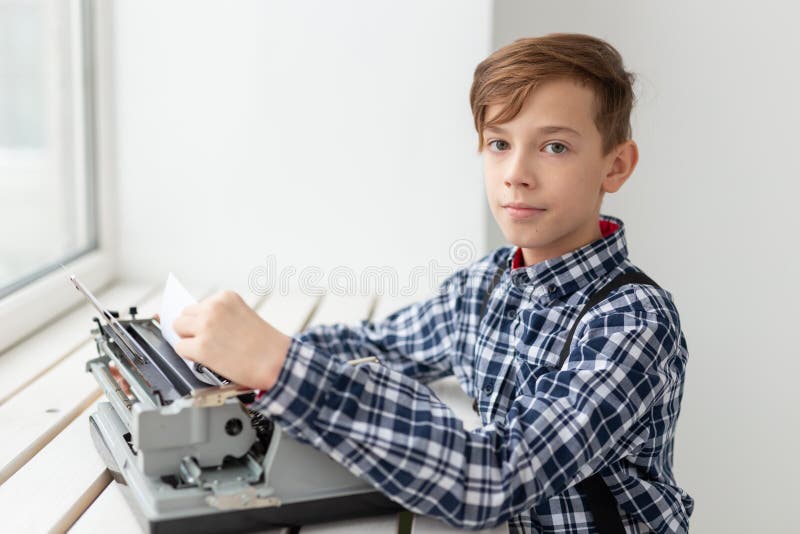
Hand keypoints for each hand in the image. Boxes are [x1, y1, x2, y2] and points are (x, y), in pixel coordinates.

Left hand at [172, 290, 291, 390]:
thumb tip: (193, 322)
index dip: (203, 321)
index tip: (213, 330)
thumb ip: (220, 315)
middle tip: (210, 342)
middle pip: (184, 315)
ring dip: (189, 340)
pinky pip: (180, 348)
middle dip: (193, 329)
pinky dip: (190, 356)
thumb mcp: (243, 316)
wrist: (277, 362)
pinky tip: (208, 359)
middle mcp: (213, 307)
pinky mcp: (200, 347)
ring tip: (209, 350)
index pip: (198, 305)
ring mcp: (205, 326)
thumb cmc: (265, 344)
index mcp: (225, 297)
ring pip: (178, 329)